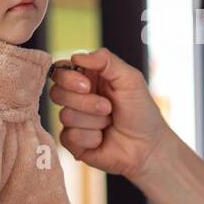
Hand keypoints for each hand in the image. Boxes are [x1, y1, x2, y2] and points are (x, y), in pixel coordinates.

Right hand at [50, 47, 170, 180]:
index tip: (87, 85)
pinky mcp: (72, 142)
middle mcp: (77, 98)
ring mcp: (73, 121)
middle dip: (84, 102)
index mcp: (88, 78)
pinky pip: (69, 136)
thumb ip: (106, 61)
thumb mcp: (130, 79)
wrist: (147, 146)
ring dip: (93, 121)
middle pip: (56, 92)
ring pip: (65, 115)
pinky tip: (102, 138)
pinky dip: (91, 137)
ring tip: (109, 123)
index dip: (67, 77)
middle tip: (107, 108)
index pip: (61, 70)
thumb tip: (76, 56)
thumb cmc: (141, 111)